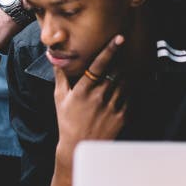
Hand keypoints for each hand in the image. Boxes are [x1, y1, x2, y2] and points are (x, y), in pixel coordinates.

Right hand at [53, 35, 125, 171]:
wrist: (79, 147)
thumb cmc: (67, 120)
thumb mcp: (60, 98)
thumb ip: (61, 77)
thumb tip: (56, 60)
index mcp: (83, 90)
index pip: (98, 65)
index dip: (109, 50)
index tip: (118, 39)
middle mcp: (99, 97)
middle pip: (115, 71)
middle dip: (119, 62)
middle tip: (121, 55)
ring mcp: (111, 107)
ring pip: (124, 83)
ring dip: (124, 75)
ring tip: (121, 72)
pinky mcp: (121, 117)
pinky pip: (129, 98)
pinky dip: (128, 91)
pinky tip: (123, 90)